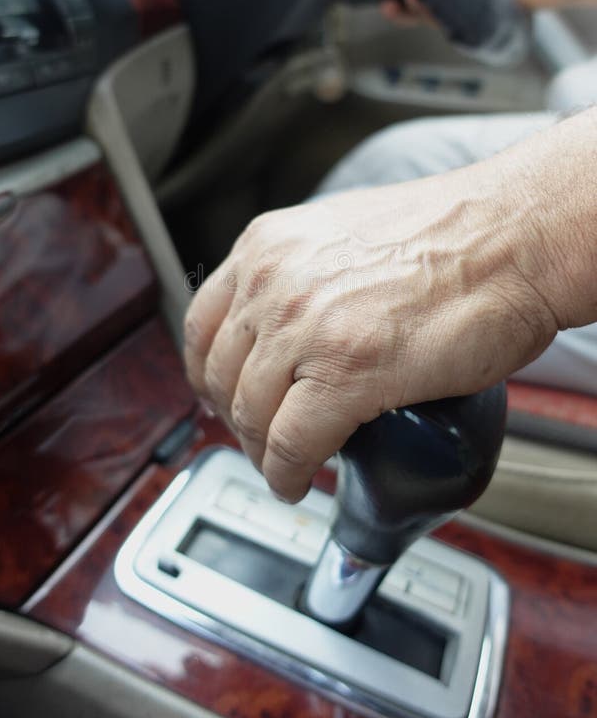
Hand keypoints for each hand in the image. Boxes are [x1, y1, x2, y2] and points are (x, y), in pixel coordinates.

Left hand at [184, 133, 575, 502]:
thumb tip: (297, 318)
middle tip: (258, 437)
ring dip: (261, 451)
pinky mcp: (344, 376)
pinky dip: (286, 474)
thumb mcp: (345, 234)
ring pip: (250, 415)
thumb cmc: (455, 235)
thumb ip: (306, 271)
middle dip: (236, 417)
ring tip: (282, 464)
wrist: (514, 237)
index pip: (203, 323)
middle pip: (221, 375)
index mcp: (269, 246)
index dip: (212, 372)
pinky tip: (297, 482)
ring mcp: (304, 329)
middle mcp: (273, 283)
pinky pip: (290, 445)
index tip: (224, 393)